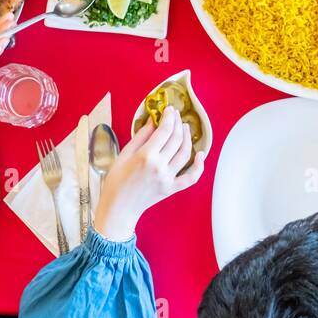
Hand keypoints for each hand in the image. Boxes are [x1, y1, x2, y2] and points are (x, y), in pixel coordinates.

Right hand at [92, 107, 205, 240]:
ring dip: (188, 138)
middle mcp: (159, 166)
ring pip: (185, 153)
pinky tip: (201, 154)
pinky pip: (191, 177)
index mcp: (146, 156)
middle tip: (176, 116)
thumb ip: (141, 136)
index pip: (164, 131)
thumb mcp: (124, 154)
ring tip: (185, 128)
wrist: (118, 208)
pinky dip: (199, 166)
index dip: (169, 117)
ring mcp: (168, 178)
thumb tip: (154, 120)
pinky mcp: (172, 188)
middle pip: (176, 139)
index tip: (170, 109)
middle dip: (178, 123)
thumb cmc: (116, 181)